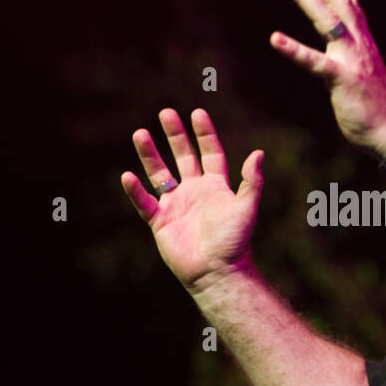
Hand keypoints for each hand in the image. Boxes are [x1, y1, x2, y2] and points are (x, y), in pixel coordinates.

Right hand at [120, 108, 263, 293]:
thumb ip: (251, 181)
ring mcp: (176, 205)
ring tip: (140, 133)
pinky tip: (127, 175)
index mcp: (216, 186)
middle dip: (175, 135)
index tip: (197, 112)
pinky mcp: (161, 222)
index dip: (204, 134)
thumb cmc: (234, 242)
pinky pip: (145, 202)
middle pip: (183, 157)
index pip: (210, 153)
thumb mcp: (246, 208)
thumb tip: (258, 153)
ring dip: (150, 155)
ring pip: (160, 174)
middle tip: (166, 112)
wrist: (217, 272)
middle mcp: (195, 192)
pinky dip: (136, 191)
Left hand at [270, 0, 385, 156]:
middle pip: (338, 2)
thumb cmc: (376, 108)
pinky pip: (315, 62)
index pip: (349, 4)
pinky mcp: (342, 80)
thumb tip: (339, 50)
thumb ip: (352, 57)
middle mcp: (360, 45)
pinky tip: (274, 38)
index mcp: (364, 43)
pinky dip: (294, 49)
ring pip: (327, 20)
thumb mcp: (364, 73)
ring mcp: (352, 60)